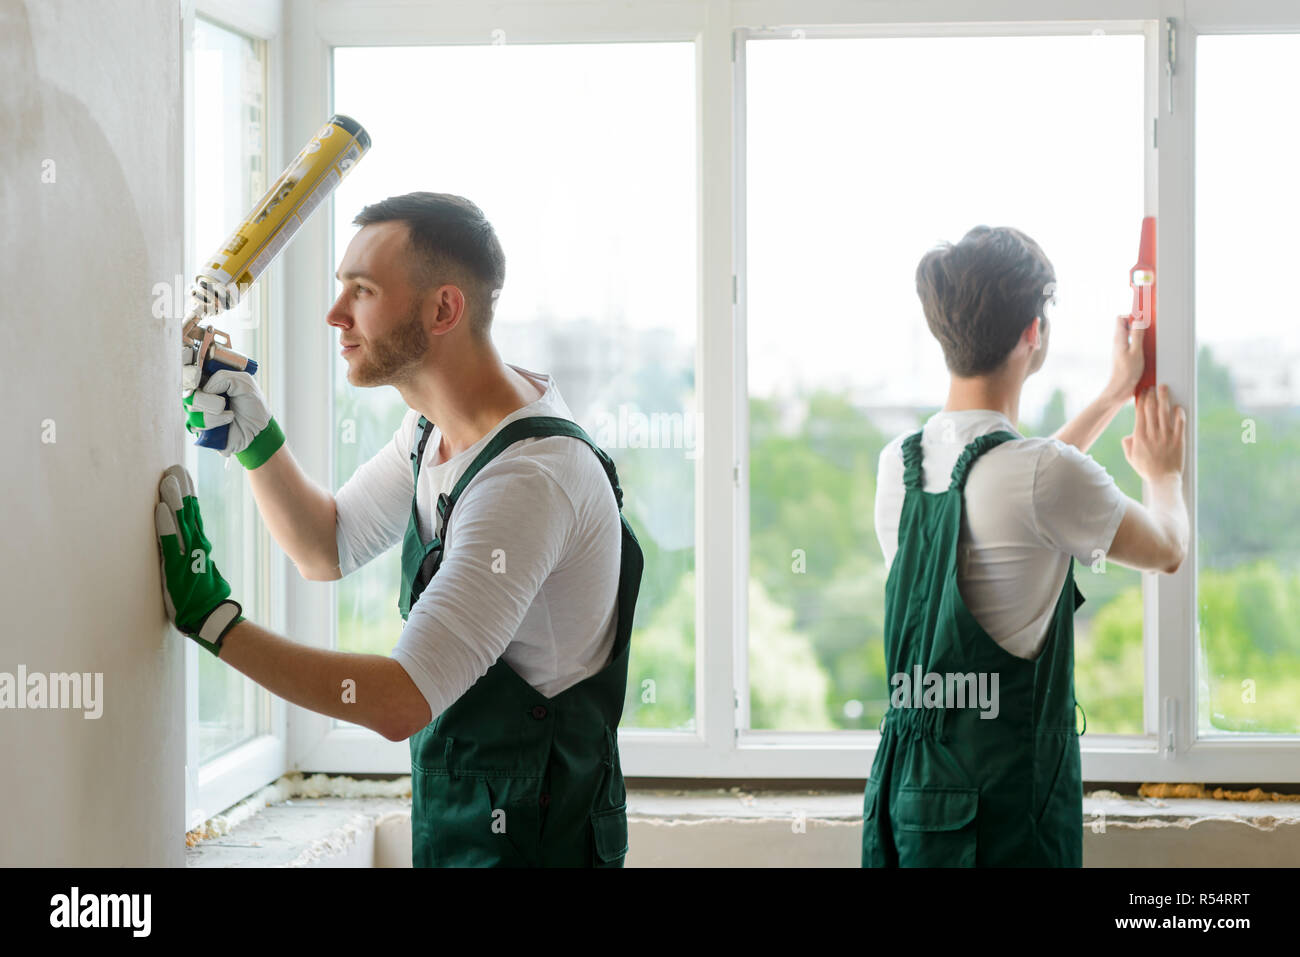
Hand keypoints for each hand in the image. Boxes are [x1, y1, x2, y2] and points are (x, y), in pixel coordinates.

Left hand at [154, 465, 243, 655]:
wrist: (209, 617)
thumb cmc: (202, 597)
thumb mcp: (198, 572)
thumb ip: (193, 556)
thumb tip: (190, 546)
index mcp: (199, 545)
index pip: (193, 514)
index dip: (188, 493)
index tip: (182, 474)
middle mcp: (196, 545)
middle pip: (188, 511)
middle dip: (181, 489)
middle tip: (174, 467)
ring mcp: (188, 554)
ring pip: (180, 521)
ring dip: (173, 499)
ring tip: (167, 479)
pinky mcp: (177, 566)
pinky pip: (170, 541)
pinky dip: (165, 524)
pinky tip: (161, 508)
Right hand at [183, 367, 284, 468]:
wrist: (258, 429)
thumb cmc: (252, 404)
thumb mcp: (244, 381)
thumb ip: (223, 377)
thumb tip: (205, 389)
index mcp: (209, 377)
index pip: (188, 368)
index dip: (189, 371)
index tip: (197, 374)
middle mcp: (198, 391)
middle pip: (186, 387)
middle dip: (205, 396)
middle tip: (222, 402)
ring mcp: (196, 408)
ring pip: (191, 404)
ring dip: (215, 409)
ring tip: (230, 413)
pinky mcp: (197, 425)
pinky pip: (196, 421)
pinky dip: (216, 421)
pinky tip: (227, 421)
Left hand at [1104, 314, 1145, 403]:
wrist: (1120, 390)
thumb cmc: (1126, 374)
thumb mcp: (1136, 352)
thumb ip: (1137, 335)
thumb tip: (1139, 321)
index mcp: (1119, 339)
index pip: (1121, 318)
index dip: (1132, 316)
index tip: (1144, 318)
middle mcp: (1119, 342)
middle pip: (1127, 326)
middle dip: (1139, 325)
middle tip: (1149, 330)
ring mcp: (1122, 349)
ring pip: (1132, 336)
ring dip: (1141, 336)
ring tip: (1149, 342)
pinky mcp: (1126, 356)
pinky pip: (1134, 345)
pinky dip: (1141, 345)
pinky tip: (1148, 351)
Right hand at [1122, 384, 1185, 481]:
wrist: (1163, 479)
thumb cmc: (1147, 469)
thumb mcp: (1131, 458)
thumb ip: (1127, 445)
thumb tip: (1128, 436)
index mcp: (1140, 437)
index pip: (1140, 413)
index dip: (1141, 400)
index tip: (1142, 392)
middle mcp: (1153, 434)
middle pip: (1151, 409)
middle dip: (1152, 395)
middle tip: (1152, 387)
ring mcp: (1166, 436)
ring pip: (1165, 413)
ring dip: (1164, 398)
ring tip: (1164, 388)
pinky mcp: (1178, 440)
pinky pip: (1179, 424)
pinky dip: (1179, 414)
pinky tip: (1178, 407)